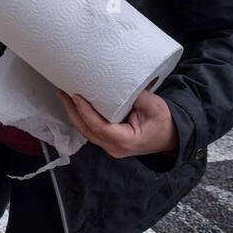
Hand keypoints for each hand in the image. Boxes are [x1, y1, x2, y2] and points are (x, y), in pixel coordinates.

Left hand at [57, 90, 176, 159]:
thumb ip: (138, 97)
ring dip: (75, 114)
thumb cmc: (164, 122)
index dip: (85, 112)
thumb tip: (119, 85)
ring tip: (64, 96)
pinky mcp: (109, 142)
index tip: (76, 96)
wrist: (171, 136)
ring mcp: (110, 147)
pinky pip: (91, 131)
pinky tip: (76, 105)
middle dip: (72, 112)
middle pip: (87, 130)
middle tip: (62, 93)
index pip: (98, 127)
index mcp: (125, 141)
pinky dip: (82, 118)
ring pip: (87, 132)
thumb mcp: (154, 107)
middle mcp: (114, 147)